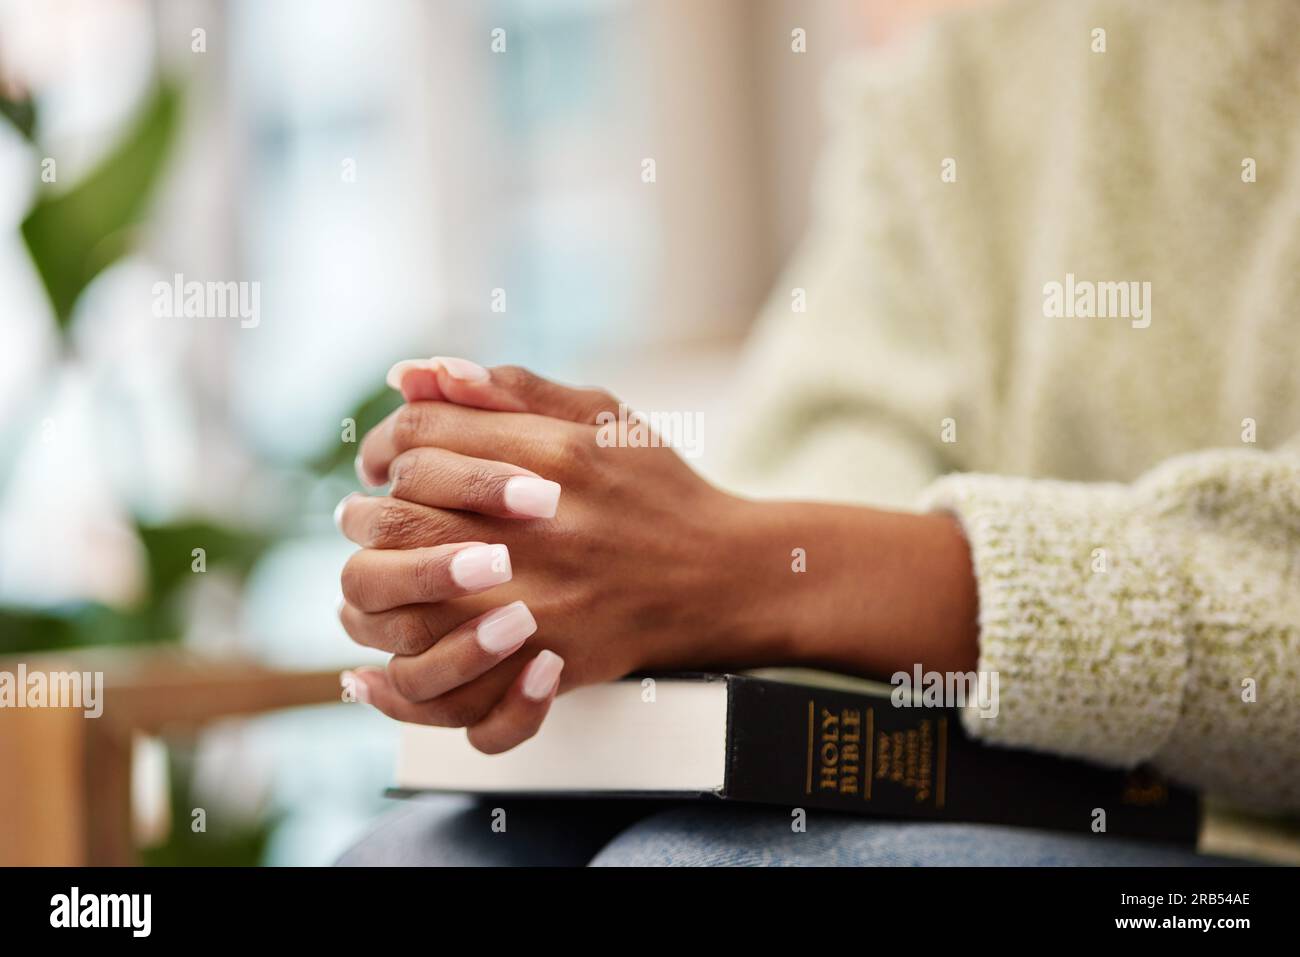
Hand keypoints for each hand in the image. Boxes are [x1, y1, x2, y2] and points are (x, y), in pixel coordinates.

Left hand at [336, 359, 765, 752]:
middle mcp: (545, 521)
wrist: (723, 577)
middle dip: (368, 511)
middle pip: (399, 512)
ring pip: (408, 594)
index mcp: (554, 451)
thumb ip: (509, 389)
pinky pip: (447, 668)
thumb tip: (419, 373)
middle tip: (368, 513)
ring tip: (379, 569)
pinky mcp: (549, 654)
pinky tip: (399, 639)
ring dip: (376, 580)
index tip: (384, 459)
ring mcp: (546, 594)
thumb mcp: (599, 415)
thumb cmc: (655, 488)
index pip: (420, 433)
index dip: (385, 441)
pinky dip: (405, 657)